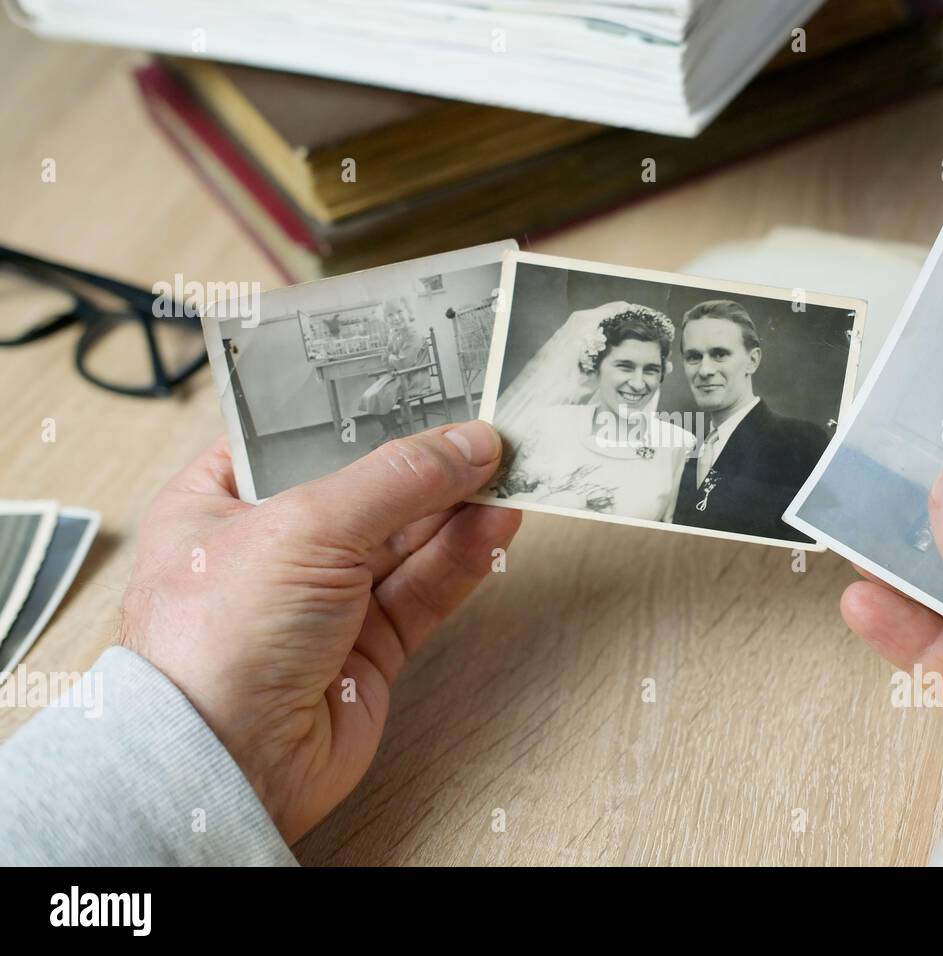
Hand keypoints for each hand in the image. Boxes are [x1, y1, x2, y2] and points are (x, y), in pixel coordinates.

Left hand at [119, 422, 521, 841]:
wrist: (224, 766)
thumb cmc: (215, 643)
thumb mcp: (304, 526)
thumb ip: (395, 480)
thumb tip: (466, 443)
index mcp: (223, 502)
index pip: (302, 439)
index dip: (364, 414)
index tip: (426, 387)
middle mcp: (273, 548)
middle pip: (367, 488)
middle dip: (428, 462)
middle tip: (488, 430)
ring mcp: (324, 599)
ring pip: (407, 539)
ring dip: (457, 507)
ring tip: (510, 471)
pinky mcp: (369, 646)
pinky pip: (426, 589)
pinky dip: (463, 558)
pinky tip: (497, 525)